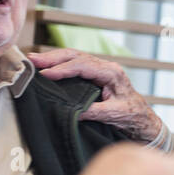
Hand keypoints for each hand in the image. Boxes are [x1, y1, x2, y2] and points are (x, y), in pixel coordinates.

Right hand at [28, 48, 163, 142]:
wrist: (141, 118)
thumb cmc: (131, 115)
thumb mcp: (114, 115)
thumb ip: (95, 112)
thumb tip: (74, 111)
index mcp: (112, 73)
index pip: (84, 65)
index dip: (63, 69)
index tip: (45, 73)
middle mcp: (106, 67)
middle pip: (76, 56)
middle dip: (53, 57)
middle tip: (32, 60)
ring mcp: (100, 69)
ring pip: (74, 58)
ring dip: (53, 58)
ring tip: (33, 60)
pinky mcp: (95, 74)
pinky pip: (75, 65)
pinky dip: (59, 64)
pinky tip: (46, 66)